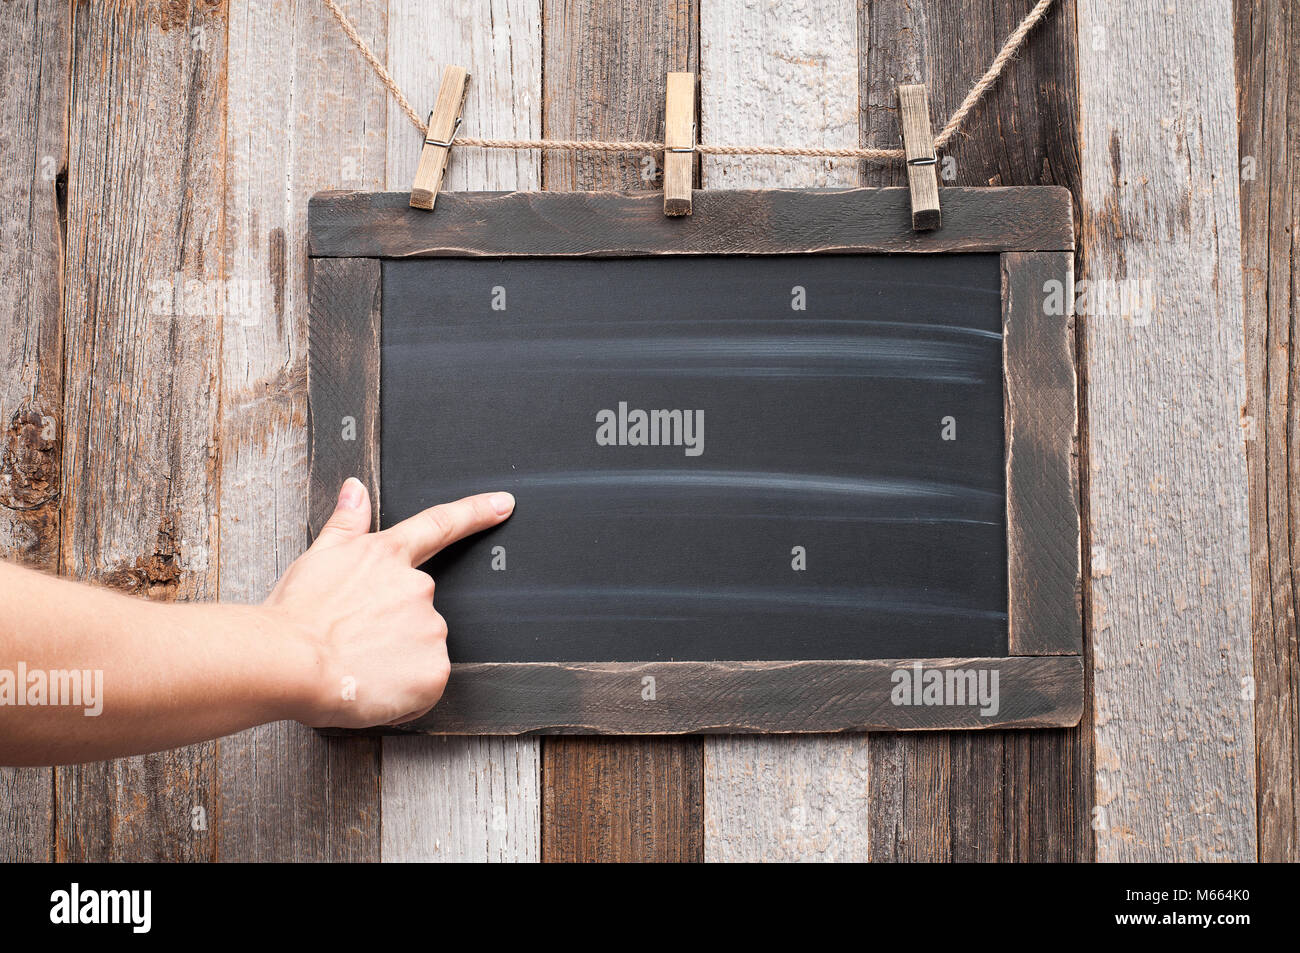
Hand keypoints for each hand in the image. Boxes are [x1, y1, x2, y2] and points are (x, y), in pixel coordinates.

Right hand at [265, 478, 514, 728]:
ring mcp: (431, 628)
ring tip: (359, 666)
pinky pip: (424, 685)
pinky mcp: (435, 670)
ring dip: (399, 660)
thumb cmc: (296, 616)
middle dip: (396, 627)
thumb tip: (355, 487)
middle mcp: (419, 587)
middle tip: (355, 643)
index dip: (476, 512)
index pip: (440, 526)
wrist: (290, 661)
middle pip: (420, 609)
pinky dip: (404, 692)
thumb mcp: (318, 557)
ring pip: (423, 648)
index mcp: (388, 556)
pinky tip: (374, 688)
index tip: (503, 504)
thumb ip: (346, 522)